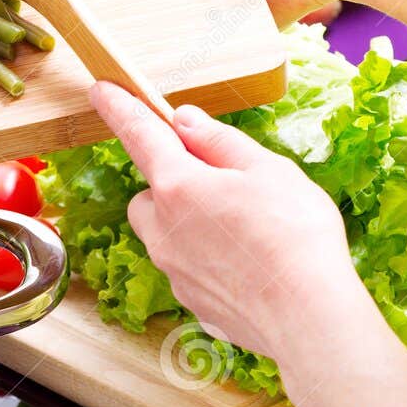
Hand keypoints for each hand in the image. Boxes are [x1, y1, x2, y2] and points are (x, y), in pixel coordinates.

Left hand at [88, 81, 374, 367]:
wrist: (306, 316)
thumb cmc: (294, 235)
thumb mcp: (267, 170)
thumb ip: (219, 142)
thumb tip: (184, 121)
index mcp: (179, 185)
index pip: (140, 135)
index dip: (120, 108)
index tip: (101, 90)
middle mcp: (162, 228)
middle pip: (150, 195)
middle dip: (174, 185)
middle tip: (223, 187)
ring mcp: (172, 269)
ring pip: (164, 234)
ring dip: (188, 224)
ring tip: (244, 230)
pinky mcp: (189, 300)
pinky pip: (188, 267)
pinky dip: (208, 260)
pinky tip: (248, 265)